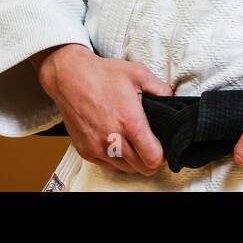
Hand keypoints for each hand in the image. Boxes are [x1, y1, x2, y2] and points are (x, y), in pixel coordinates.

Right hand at [35, 43, 173, 175]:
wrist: (69, 77)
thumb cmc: (103, 74)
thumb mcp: (138, 73)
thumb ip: (161, 89)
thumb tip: (173, 101)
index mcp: (129, 121)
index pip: (153, 158)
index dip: (163, 154)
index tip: (162, 145)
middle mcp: (112, 139)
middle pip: (143, 168)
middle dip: (150, 157)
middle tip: (150, 142)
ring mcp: (97, 148)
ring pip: (126, 169)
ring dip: (134, 160)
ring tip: (133, 141)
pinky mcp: (85, 151)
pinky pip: (109, 166)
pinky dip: (117, 159)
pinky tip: (118, 142)